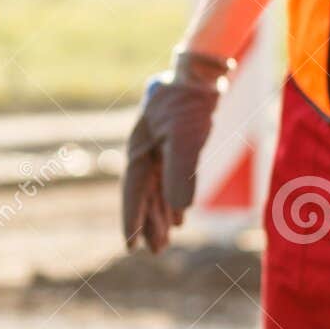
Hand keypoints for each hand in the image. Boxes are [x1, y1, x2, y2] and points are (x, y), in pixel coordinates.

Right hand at [121, 50, 229, 252]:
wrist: (199, 76)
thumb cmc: (190, 105)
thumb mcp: (187, 138)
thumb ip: (181, 171)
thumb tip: (179, 208)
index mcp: (139, 150)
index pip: (134, 192)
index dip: (132, 219)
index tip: (130, 246)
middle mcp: (144, 152)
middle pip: (144, 195)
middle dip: (148, 223)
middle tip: (155, 252)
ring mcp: (157, 149)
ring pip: (157, 189)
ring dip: (160, 215)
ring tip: (165, 241)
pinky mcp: (172, 146)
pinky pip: (168, 179)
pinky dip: (172, 198)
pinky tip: (178, 216)